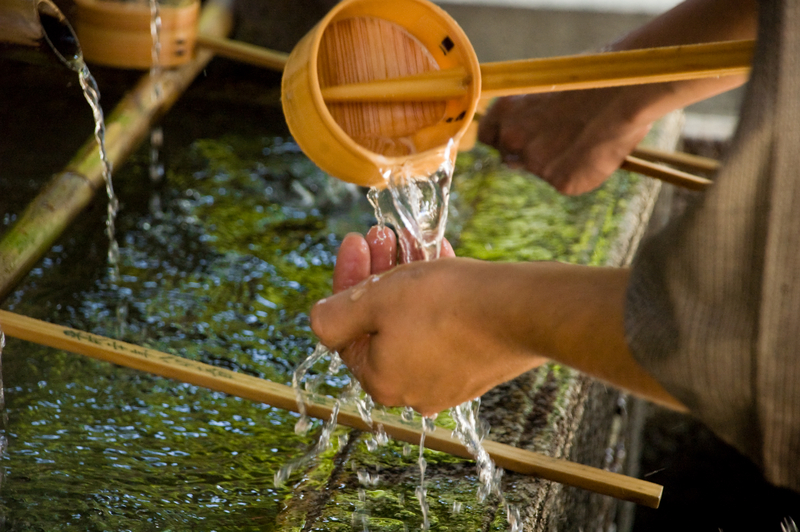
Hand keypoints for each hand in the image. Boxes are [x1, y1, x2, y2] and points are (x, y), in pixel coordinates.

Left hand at [312, 233, 545, 415]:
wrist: (525, 311)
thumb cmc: (449, 304)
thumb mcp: (378, 300)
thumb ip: (336, 315)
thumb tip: (318, 321)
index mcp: (381, 380)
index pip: (345, 328)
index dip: (345, 278)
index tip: (355, 241)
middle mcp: (411, 390)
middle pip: (380, 325)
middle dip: (378, 275)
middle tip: (381, 236)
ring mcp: (447, 381)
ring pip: (413, 323)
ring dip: (407, 280)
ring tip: (411, 241)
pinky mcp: (476, 367)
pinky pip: (443, 328)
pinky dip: (436, 297)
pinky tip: (440, 259)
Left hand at [478, 88, 651, 194]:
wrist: (624, 92)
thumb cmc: (592, 79)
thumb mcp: (548, 87)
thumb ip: (529, 111)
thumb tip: (530, 128)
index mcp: (506, 111)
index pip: (488, 137)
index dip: (503, 139)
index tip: (519, 138)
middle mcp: (513, 140)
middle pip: (510, 158)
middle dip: (530, 152)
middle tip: (559, 139)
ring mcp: (536, 164)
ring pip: (541, 170)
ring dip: (557, 161)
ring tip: (586, 137)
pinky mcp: (561, 183)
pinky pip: (566, 181)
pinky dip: (580, 172)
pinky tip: (596, 151)